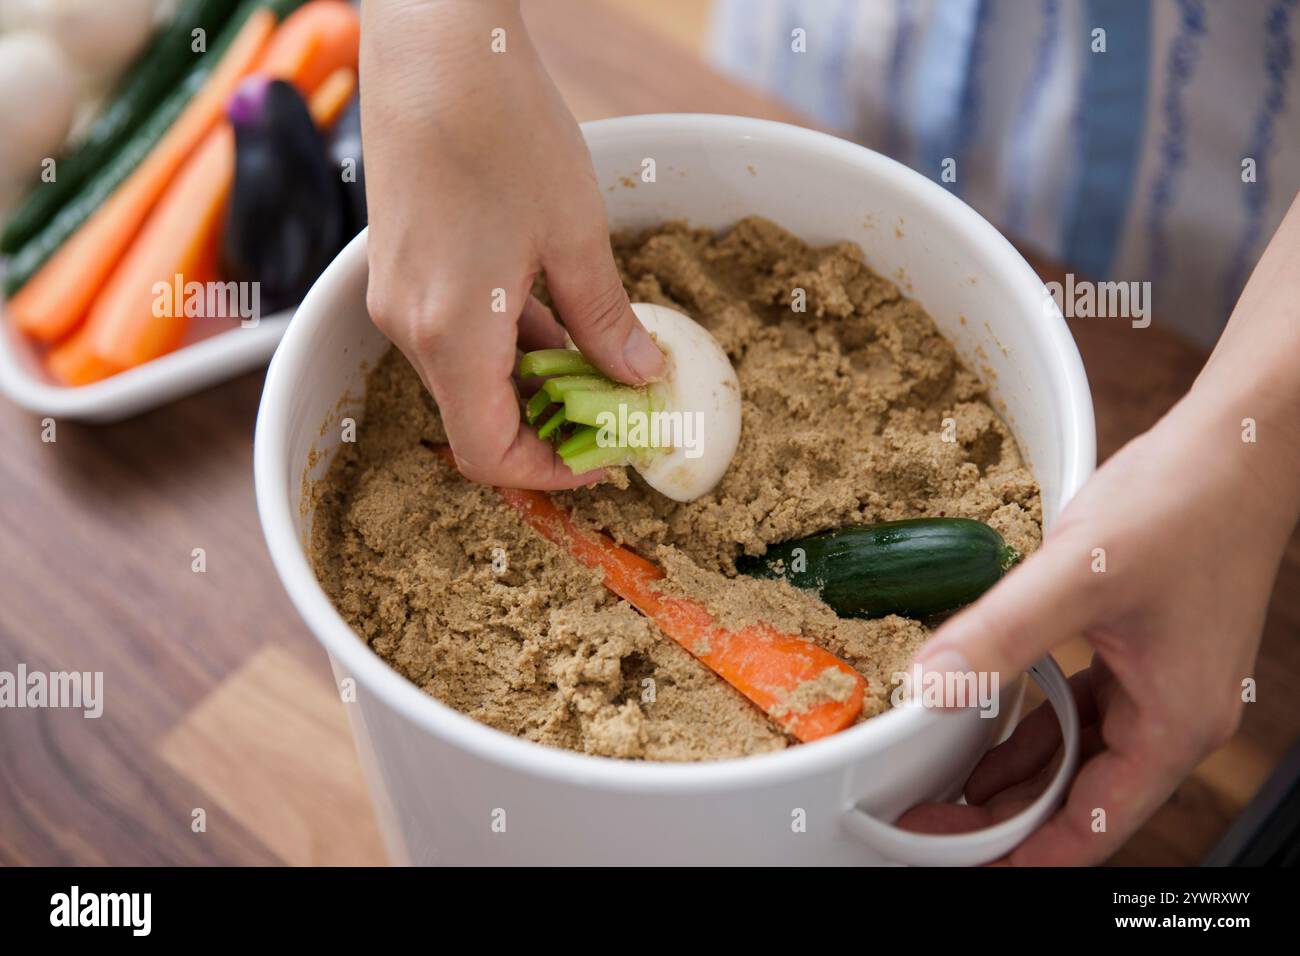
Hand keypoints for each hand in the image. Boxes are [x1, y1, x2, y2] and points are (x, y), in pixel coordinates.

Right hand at [360, 0, 662, 488]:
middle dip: (551, 424)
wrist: (434, 48)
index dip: (550, 472)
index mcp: (451, 336)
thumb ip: (605, 320)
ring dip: (533, 379)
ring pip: (469, 374)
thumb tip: (637, 375)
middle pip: (477, 417)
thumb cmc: (501, 130)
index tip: (604, 457)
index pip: (489, 453)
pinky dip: (506, 341)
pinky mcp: (401, 267)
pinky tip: (557, 313)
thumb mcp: (574, 236)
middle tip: (616, 408)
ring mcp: (399, 296)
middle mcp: (410, 328)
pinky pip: (454, 332)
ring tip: (601, 357)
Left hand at [901, 382, 1298, 863]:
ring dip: (1014, 769)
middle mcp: (1172, 718)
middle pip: (1078, 797)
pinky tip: (986, 713)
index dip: (1018, 851)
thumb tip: (930, 688)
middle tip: (927, 815)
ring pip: (1077, 753)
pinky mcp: (1144, 651)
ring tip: (942, 779)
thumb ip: (1001, 634)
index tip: (950, 854)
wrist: (1236, 446)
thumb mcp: (1079, 574)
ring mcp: (1160, 684)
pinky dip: (1034, 719)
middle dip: (1003, 814)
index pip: (1089, 826)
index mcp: (1172, 725)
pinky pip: (1081, 707)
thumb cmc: (1186, 506)